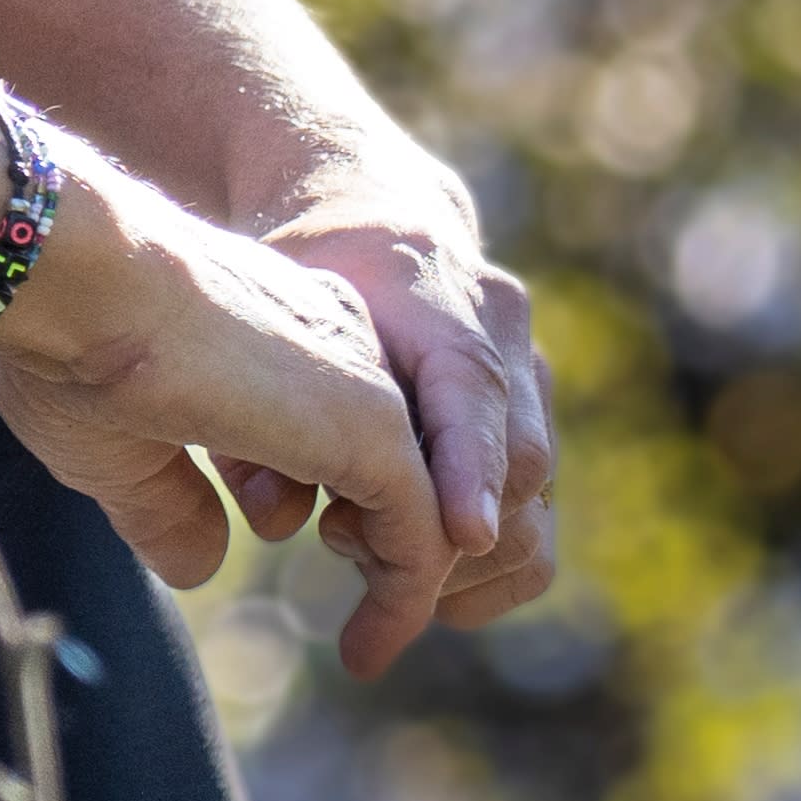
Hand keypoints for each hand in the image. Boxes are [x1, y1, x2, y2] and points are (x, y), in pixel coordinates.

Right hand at [0, 168, 470, 657]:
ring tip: (367, 645)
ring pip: (426, 502)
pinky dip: (407, 599)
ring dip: (404, 582)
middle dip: (384, 546)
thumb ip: (168, 503)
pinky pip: (425, 540)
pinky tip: (368, 644)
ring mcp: (365, 388)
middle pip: (397, 462)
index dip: (329, 491)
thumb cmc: (69, 346)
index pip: (334, 421)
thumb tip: (203, 564)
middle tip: (364, 629)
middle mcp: (338, 348)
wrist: (76, 281)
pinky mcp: (374, 435)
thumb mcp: (117, 446)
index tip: (294, 544)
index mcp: (277, 329)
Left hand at [263, 169, 554, 679]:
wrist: (368, 218)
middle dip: (441, 538)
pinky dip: (491, 574)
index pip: (474, 388)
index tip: (463, 536)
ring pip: (537, 504)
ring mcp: (530, 379)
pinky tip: (424, 582)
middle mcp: (504, 334)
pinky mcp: (532, 426)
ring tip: (363, 554)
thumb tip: (277, 519)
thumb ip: (260, 417)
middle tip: (340, 546)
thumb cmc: (302, 271)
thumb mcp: (263, 317)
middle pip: (520, 463)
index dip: (472, 468)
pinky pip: (540, 523)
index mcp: (436, 294)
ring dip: (460, 567)